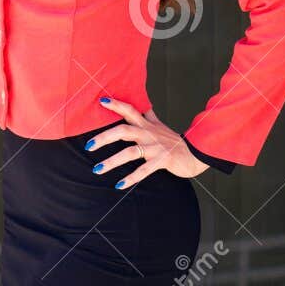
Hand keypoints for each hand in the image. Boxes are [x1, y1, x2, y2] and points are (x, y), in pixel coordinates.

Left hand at [85, 97, 207, 185]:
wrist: (196, 153)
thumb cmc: (174, 140)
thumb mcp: (160, 126)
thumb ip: (150, 116)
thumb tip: (144, 104)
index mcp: (147, 125)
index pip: (130, 110)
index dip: (117, 105)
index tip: (102, 100)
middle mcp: (149, 134)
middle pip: (123, 131)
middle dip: (104, 137)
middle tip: (88, 145)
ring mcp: (155, 147)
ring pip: (129, 152)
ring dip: (111, 162)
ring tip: (96, 169)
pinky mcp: (162, 161)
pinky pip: (144, 170)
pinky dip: (131, 178)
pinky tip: (119, 185)